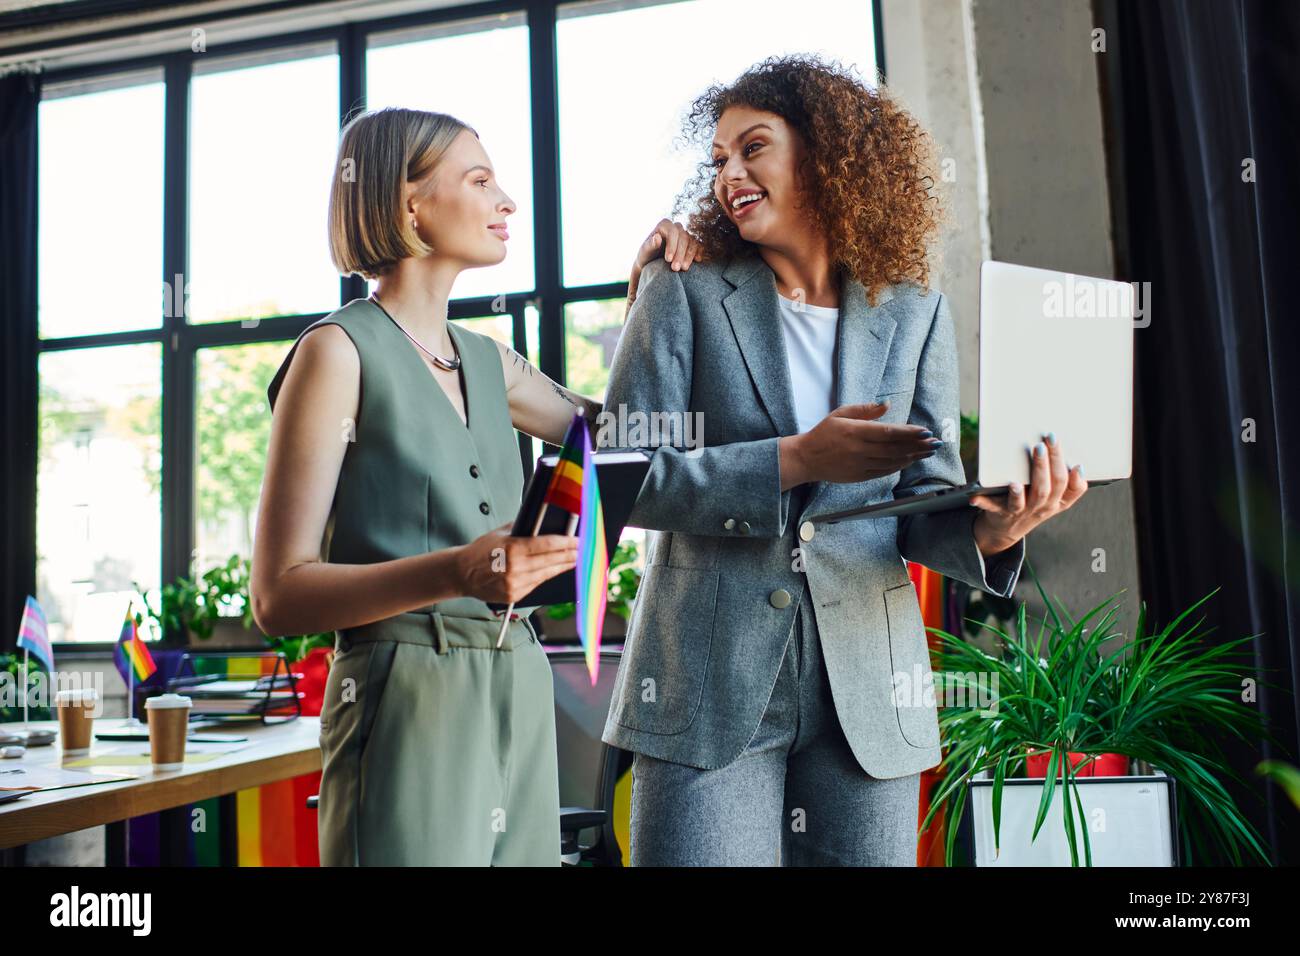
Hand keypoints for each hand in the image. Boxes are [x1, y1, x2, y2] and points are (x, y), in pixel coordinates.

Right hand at [454, 523, 577, 603]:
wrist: (462, 573)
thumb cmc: (481, 551)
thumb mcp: (501, 533)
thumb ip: (523, 528)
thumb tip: (544, 523)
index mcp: (512, 549)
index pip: (547, 545)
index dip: (566, 543)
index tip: (578, 541)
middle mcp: (515, 568)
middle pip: (551, 561)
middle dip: (570, 555)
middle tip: (582, 551)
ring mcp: (515, 584)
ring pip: (547, 574)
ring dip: (563, 567)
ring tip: (574, 560)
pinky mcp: (514, 595)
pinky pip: (537, 584)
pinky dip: (547, 576)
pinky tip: (556, 570)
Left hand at [628, 218, 703, 304]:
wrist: (652, 264)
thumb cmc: (647, 256)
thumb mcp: (645, 252)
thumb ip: (650, 245)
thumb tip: (657, 237)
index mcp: (664, 225)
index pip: (672, 232)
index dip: (672, 245)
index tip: (668, 260)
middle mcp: (676, 228)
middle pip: (683, 237)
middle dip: (680, 254)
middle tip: (675, 268)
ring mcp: (685, 235)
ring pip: (692, 242)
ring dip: (689, 256)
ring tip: (683, 269)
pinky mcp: (692, 244)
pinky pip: (699, 246)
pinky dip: (698, 252)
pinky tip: (697, 261)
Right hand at [787, 402, 940, 485]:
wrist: (806, 458)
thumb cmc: (824, 433)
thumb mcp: (840, 413)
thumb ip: (864, 409)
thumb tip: (887, 404)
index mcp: (855, 431)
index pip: (888, 432)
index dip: (909, 433)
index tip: (926, 431)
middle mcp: (859, 450)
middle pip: (895, 448)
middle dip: (918, 446)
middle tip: (936, 442)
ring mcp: (860, 465)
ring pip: (892, 461)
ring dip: (913, 456)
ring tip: (929, 451)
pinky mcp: (860, 476)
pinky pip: (884, 471)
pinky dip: (899, 466)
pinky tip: (910, 460)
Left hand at [969, 432, 1086, 549]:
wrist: (1006, 528)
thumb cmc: (1032, 502)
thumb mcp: (1052, 496)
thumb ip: (1063, 479)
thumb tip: (1074, 456)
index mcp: (1057, 501)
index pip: (1071, 489)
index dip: (1076, 478)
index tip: (1077, 462)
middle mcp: (1042, 507)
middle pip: (1049, 488)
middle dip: (1049, 464)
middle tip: (1043, 444)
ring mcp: (1021, 510)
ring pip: (1029, 497)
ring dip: (1028, 481)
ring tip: (1025, 466)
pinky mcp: (1000, 512)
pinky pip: (992, 507)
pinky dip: (984, 501)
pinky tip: (975, 497)